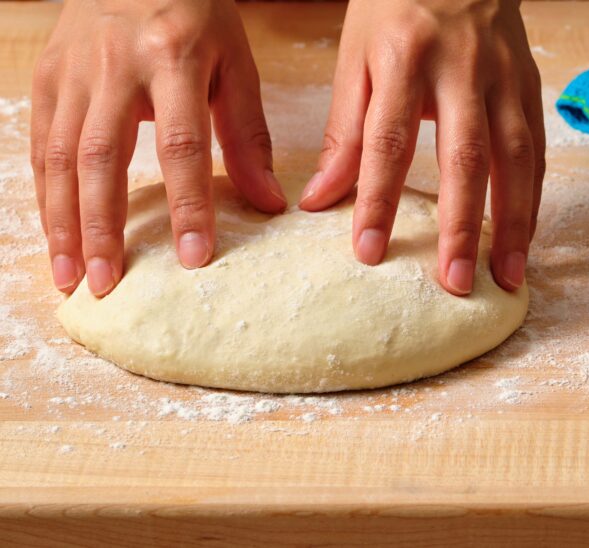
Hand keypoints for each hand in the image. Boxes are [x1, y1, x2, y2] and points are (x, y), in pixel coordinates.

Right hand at [31, 0, 284, 296]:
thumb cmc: (195, 13)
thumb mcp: (235, 62)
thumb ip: (248, 133)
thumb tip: (268, 203)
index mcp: (174, 57)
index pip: (182, 145)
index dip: (188, 205)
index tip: (195, 258)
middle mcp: (115, 65)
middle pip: (102, 157)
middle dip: (104, 226)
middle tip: (108, 282)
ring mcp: (73, 70)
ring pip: (59, 156)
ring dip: (63, 221)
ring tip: (72, 276)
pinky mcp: (47, 75)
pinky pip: (40, 143)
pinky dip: (45, 193)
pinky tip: (55, 233)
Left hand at [300, 0, 543, 295]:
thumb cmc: (396, 7)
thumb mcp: (356, 57)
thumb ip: (345, 131)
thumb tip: (321, 200)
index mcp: (404, 57)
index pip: (389, 141)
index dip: (378, 199)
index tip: (369, 252)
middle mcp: (462, 68)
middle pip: (464, 157)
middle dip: (461, 227)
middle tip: (455, 284)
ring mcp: (504, 77)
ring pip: (516, 158)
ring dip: (514, 223)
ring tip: (507, 276)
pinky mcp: (530, 85)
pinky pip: (537, 148)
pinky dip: (534, 197)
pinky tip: (526, 236)